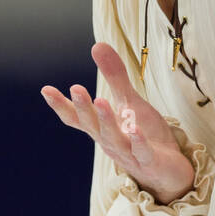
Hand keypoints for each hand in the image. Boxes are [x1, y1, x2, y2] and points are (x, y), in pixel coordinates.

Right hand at [40, 41, 196, 204]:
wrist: (169, 171)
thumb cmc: (144, 137)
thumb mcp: (130, 102)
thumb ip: (114, 77)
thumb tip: (97, 45)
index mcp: (102, 129)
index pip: (77, 118)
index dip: (62, 105)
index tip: (46, 90)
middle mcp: (110, 142)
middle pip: (92, 126)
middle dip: (83, 107)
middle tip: (75, 87)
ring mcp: (129, 153)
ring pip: (113, 138)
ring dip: (106, 120)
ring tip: (100, 101)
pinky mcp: (150, 160)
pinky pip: (142, 151)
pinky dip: (137, 142)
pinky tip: (135, 130)